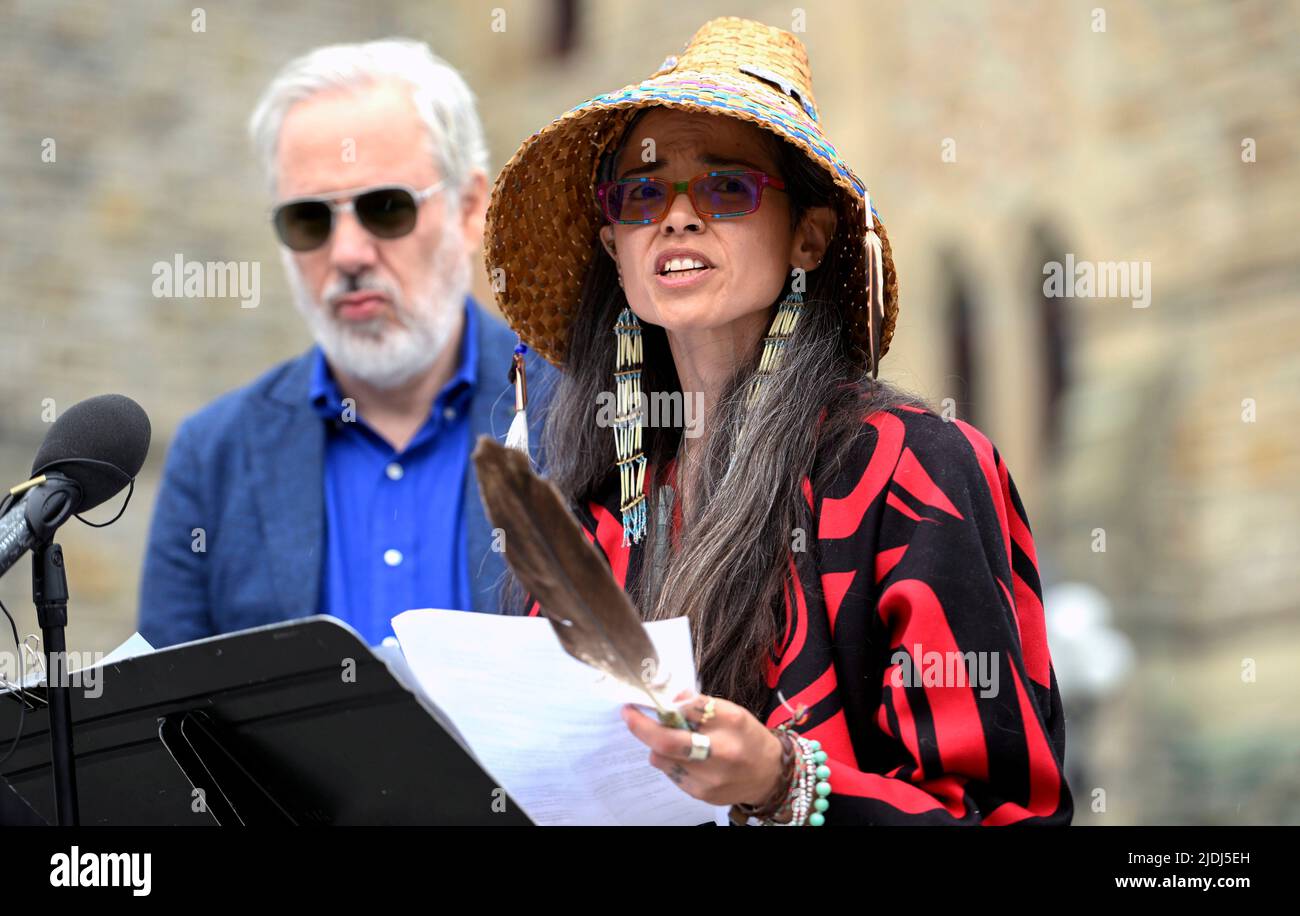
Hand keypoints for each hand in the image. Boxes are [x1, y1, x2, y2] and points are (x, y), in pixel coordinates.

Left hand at [620, 689, 787, 806]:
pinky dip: (670, 761)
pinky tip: (684, 757)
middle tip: (628, 713)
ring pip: (662, 759)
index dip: (664, 702)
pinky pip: (671, 773)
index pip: (688, 707)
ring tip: (670, 739)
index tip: (645, 696)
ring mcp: (709, 777)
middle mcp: (721, 751)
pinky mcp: (701, 794)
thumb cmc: (748, 738)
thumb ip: (700, 705)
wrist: (769, 775)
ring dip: (656, 745)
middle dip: (640, 727)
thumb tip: (671, 699)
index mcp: (731, 722)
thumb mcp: (732, 712)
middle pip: (667, 742)